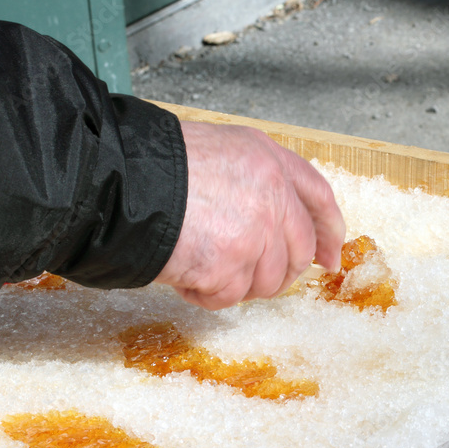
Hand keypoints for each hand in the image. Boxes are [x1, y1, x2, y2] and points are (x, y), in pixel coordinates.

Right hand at [155, 122, 344, 309]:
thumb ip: (256, 181)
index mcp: (269, 161)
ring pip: (267, 281)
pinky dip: (206, 294)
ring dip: (237, 284)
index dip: (329, 232)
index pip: (319, 198)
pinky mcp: (229, 266)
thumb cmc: (157, 167)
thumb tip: (280, 225)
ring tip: (204, 267)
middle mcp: (271, 196)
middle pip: (299, 251)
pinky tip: (185, 275)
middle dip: (281, 272)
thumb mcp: (220, 151)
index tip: (330, 256)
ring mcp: (254, 234)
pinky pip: (229, 297)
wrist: (118, 183)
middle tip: (252, 278)